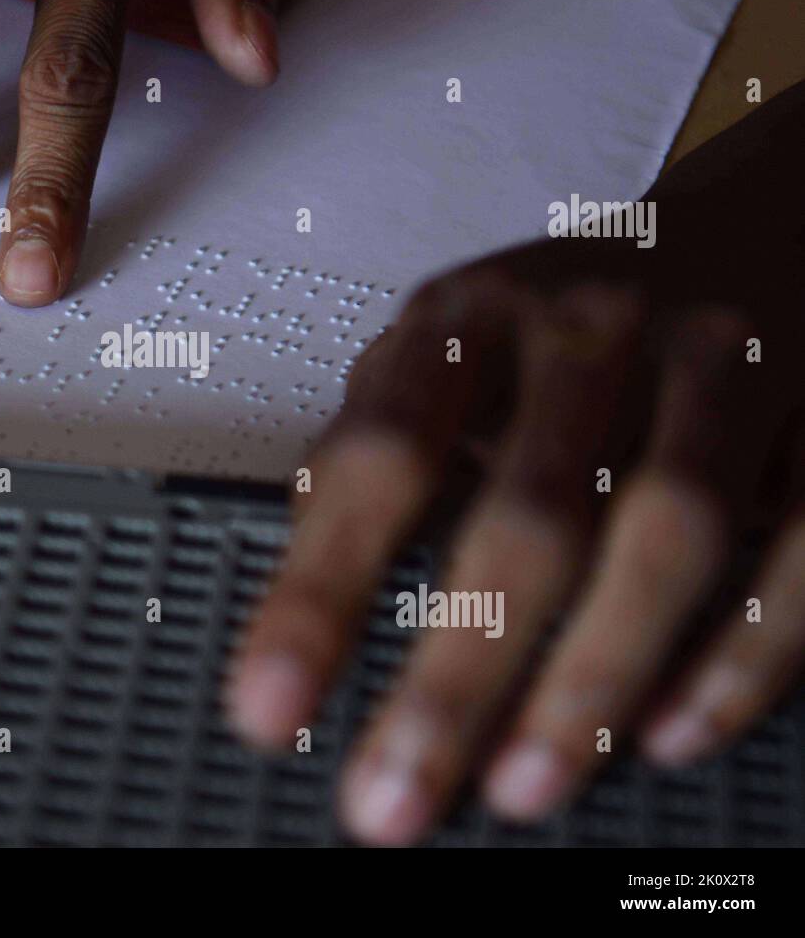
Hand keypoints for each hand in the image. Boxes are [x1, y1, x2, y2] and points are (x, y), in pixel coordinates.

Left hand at [226, 80, 804, 844]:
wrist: (736, 221)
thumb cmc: (554, 322)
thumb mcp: (444, 351)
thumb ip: (380, 454)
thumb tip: (299, 608)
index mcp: (465, 318)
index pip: (377, 458)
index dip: (319, 590)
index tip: (268, 709)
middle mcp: (587, 328)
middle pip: (524, 514)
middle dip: (456, 674)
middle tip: (394, 798)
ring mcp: (716, 359)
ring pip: (666, 530)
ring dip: (594, 679)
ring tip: (523, 789)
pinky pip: (797, 540)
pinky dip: (740, 651)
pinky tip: (675, 730)